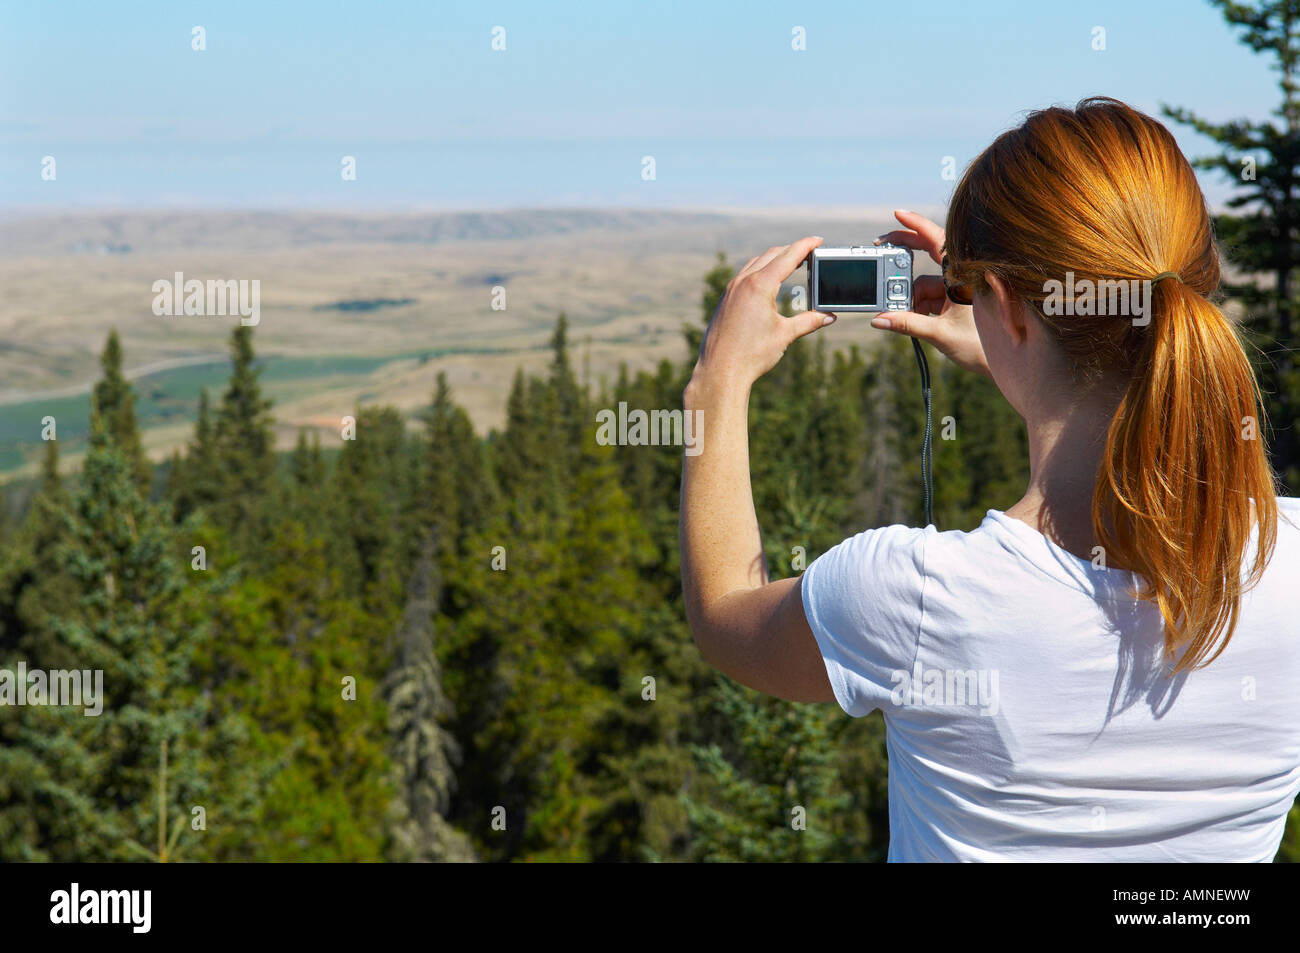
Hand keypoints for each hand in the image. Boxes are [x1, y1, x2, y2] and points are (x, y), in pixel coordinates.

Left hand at [693, 236, 833, 390]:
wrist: (719, 370)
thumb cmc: (751, 354)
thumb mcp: (784, 335)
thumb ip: (808, 322)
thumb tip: (829, 318)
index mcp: (759, 286)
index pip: (788, 257)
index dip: (805, 246)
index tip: (818, 240)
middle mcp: (743, 282)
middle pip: (772, 255)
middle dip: (792, 250)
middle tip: (810, 251)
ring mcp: (731, 290)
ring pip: (756, 263)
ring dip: (775, 259)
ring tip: (791, 262)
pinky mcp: (725, 299)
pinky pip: (744, 275)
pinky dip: (760, 270)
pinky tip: (767, 280)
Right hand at [873, 210, 990, 377]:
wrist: (1001, 363)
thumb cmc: (979, 346)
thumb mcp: (939, 334)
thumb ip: (908, 325)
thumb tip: (879, 320)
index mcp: (962, 276)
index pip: (938, 242)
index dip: (917, 225)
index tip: (897, 214)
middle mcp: (958, 278)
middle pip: (926, 258)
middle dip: (901, 258)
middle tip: (879, 249)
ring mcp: (954, 291)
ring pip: (922, 285)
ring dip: (908, 298)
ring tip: (897, 314)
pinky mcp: (951, 303)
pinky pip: (927, 298)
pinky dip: (915, 307)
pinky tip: (908, 319)